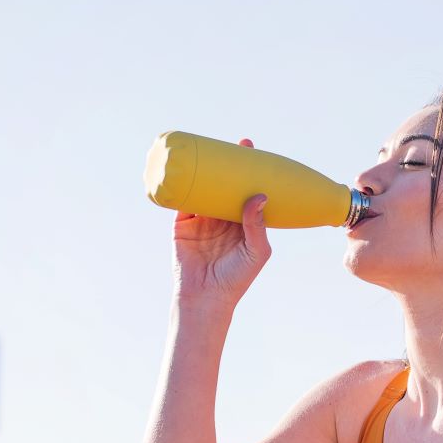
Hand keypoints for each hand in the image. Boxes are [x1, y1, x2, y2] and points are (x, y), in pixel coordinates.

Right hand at [172, 138, 272, 306]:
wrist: (206, 297)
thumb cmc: (237, 278)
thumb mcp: (256, 251)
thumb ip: (257, 225)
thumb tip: (259, 196)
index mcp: (243, 223)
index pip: (248, 191)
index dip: (251, 172)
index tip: (254, 153)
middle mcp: (223, 218)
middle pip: (227, 184)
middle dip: (231, 164)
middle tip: (239, 144)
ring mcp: (202, 219)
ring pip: (205, 188)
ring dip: (207, 170)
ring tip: (212, 149)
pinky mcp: (182, 223)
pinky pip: (183, 199)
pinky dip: (183, 184)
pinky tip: (185, 168)